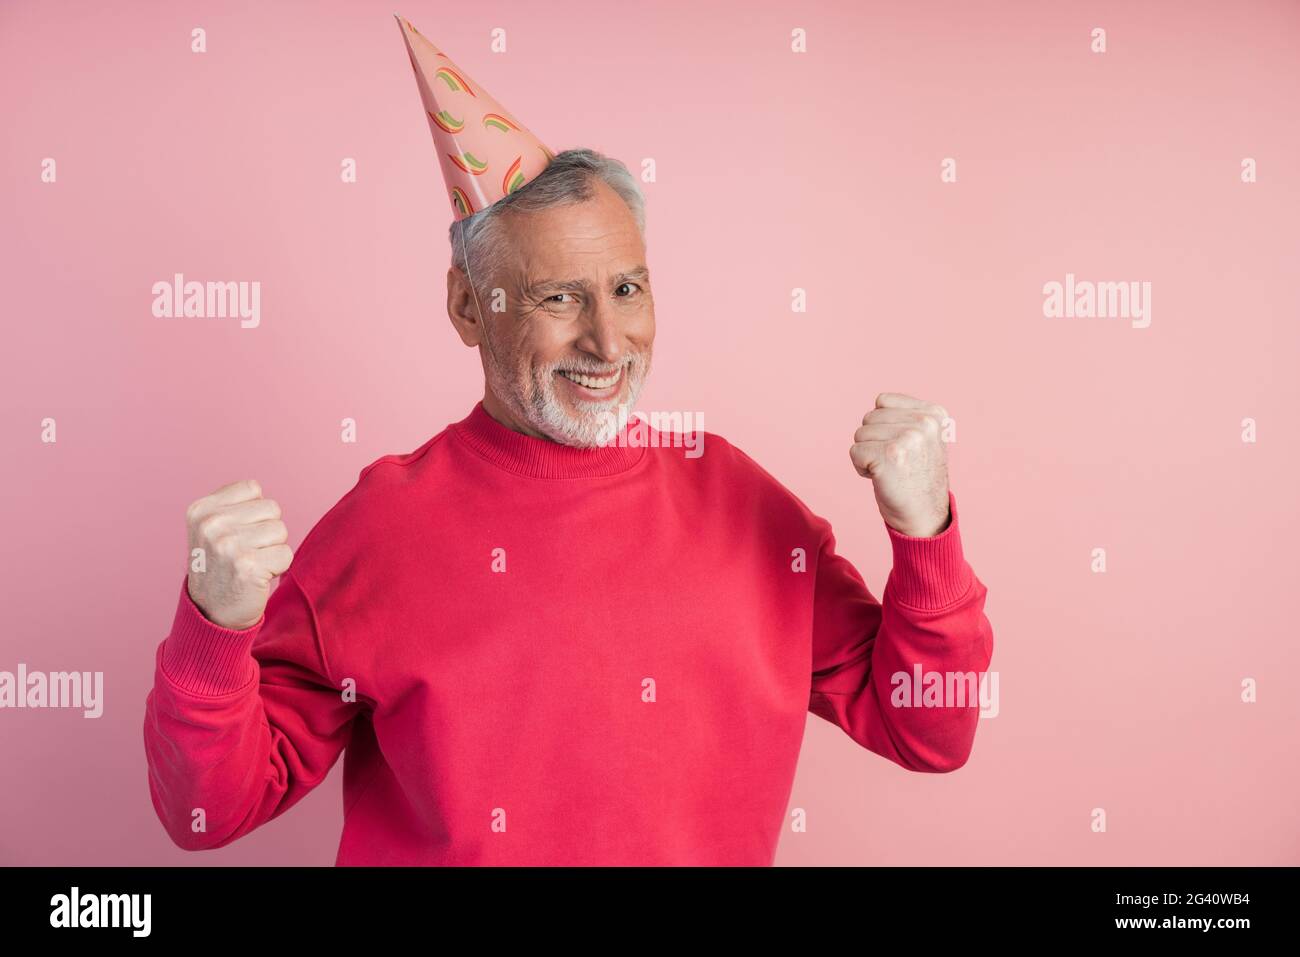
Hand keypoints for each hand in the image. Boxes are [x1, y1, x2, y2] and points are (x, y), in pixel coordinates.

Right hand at [185, 479, 292, 629]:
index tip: (237, 534)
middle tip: (245, 553)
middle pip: (272, 508)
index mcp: (201, 510)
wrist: (212, 614)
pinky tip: (258, 577)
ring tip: (251, 564)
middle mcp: (211, 524)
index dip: (254, 512)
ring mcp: (228, 545)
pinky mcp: (248, 566)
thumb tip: (262, 494)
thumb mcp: (211, 529)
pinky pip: (286, 554)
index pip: (252, 488)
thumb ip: (233, 506)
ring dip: (273, 550)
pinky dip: (278, 567)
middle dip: (267, 532)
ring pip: (281, 530)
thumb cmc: (220, 567)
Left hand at [850, 393, 950, 536]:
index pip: (882, 401)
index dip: (883, 427)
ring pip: (860, 434)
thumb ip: (907, 416)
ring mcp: (908, 438)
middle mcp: (925, 423)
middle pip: (869, 418)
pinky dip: (861, 468)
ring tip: (890, 471)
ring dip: (868, 455)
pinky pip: (854, 452)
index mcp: (935, 414)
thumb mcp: (924, 438)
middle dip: (874, 442)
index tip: (903, 448)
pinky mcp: (890, 455)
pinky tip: (882, 479)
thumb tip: (880, 401)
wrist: (925, 517)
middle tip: (895, 463)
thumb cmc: (918, 478)